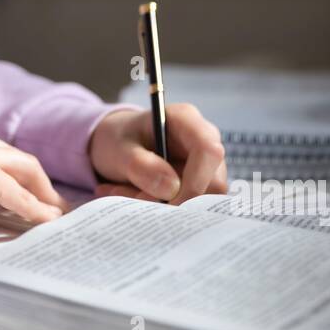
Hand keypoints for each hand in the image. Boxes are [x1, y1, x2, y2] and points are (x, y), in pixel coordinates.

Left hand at [87, 104, 226, 204]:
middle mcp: (203, 140)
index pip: (208, 150)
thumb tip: (171, 188)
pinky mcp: (199, 184)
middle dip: (178, 200)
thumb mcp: (118, 149)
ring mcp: (205, 164)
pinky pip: (191, 207)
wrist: (115, 146)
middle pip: (213, 182)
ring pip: (202, 199)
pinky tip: (137, 196)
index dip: (195, 181)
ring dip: (165, 206)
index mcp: (185, 119)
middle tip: (140, 201)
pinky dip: (163, 209)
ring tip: (128, 194)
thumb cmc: (118, 139)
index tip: (170, 203)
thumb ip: (139, 164)